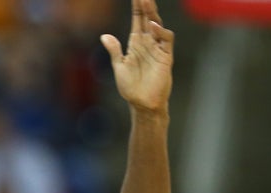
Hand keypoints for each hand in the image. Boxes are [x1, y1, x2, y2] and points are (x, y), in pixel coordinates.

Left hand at [101, 0, 173, 114]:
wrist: (142, 103)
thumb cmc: (131, 87)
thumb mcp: (119, 66)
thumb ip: (114, 51)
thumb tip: (104, 36)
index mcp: (135, 43)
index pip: (137, 21)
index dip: (136, 8)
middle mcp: (148, 43)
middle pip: (147, 19)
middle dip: (145, 6)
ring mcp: (158, 48)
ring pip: (157, 25)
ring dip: (152, 14)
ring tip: (146, 1)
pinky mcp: (166, 57)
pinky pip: (166, 40)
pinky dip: (160, 32)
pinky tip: (152, 26)